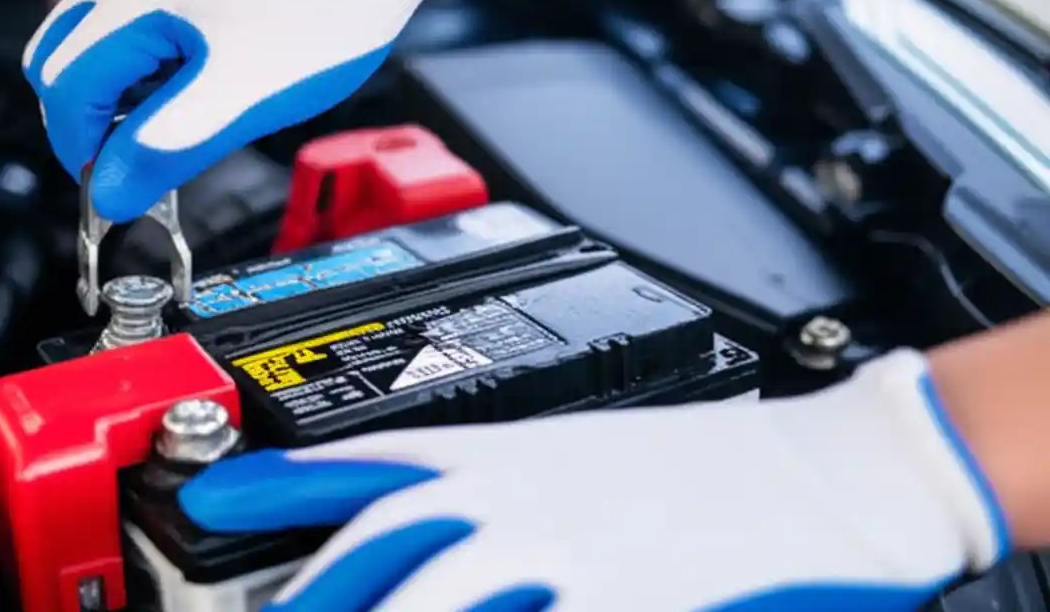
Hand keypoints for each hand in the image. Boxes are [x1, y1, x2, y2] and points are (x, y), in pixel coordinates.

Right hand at [22, 0, 480, 220]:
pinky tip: (204, 79)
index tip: (116, 185)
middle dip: (90, 118)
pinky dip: (152, 61)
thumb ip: (169, 146)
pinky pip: (140, 15)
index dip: (81, 146)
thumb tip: (111, 192)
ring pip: (100, 36)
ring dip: (124, 90)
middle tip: (142, 160)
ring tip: (187, 118)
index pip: (62, 82)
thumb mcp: (247, 94)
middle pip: (62, 54)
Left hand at [179, 350, 1009, 610]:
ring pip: (437, 585)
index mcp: (518, 453)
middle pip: (388, 535)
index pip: (375, 458)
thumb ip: (513, 490)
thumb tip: (451, 518)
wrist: (835, 472)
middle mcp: (529, 492)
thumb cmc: (719, 466)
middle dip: (314, 588)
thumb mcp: (592, 459)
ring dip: (371, 610)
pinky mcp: (631, 599)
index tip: (214, 495)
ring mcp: (576, 547)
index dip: (283, 482)